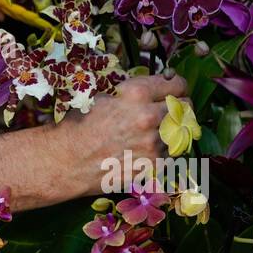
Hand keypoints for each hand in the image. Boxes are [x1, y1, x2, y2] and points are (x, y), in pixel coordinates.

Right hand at [0, 74, 189, 212]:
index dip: (177, 86)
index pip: (178, 85)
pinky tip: (147, 148)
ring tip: (155, 131)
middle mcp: (150, 117)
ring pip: (182, 132)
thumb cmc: (79, 124)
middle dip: (180, 106)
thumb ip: (134, 92)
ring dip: (172, 130)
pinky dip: (164, 150)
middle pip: (186, 107)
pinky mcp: (153, 166)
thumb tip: (156, 89)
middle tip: (169, 110)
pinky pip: (172, 154)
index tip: (174, 89)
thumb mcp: (104, 95)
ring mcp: (154, 144)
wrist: (66, 160)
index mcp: (137, 93)